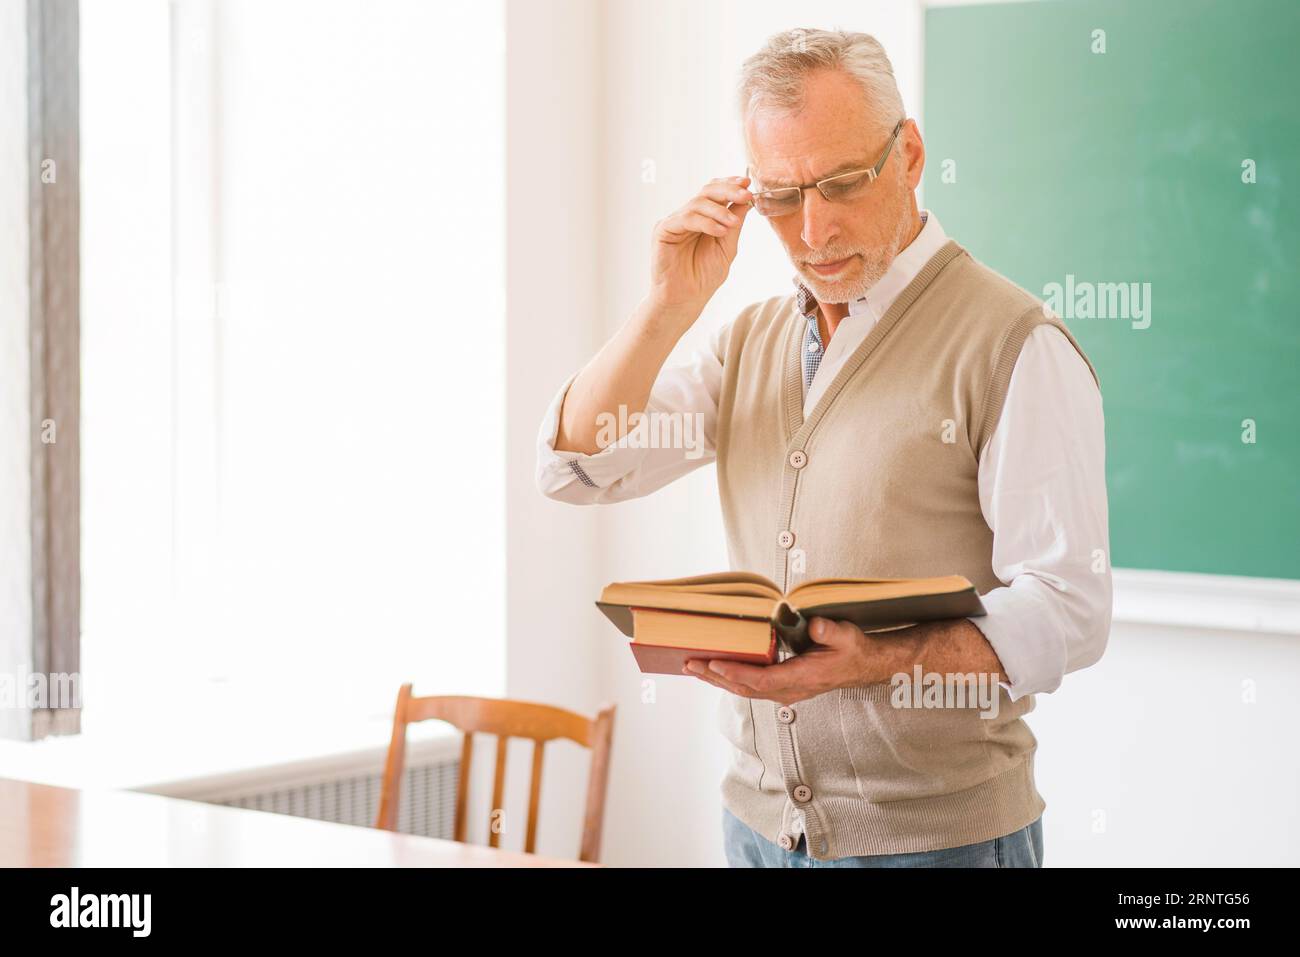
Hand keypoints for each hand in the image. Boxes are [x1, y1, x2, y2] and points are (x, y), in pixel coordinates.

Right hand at [648, 176, 752, 318]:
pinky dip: (706, 223)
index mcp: (703, 218)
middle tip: (745, 195)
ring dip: (719, 211)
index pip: (715, 192)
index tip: (747, 184)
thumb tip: (747, 200)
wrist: (685, 299)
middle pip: (707, 191)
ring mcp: (675, 221)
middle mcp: (688, 216)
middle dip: (728, 191)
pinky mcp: (664, 230)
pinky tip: (719, 231)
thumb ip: (734, 223)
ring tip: (732, 224)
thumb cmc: (704, 277)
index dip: (730, 185)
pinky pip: (686, 218)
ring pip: (697, 203)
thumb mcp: (727, 247)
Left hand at [682, 616, 884, 705]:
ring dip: (718, 678)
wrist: (862, 666)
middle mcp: (790, 690)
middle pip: (745, 687)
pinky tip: (714, 669)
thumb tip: (814, 626)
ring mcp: (785, 691)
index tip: (715, 662)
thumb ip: (829, 631)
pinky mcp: (782, 688)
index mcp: (802, 677)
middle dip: (716, 676)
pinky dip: (729, 677)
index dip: (737, 672)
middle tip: (689, 663)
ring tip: (692, 667)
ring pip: (745, 689)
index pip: (763, 679)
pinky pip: (750, 686)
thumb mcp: (846, 635)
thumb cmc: (852, 649)